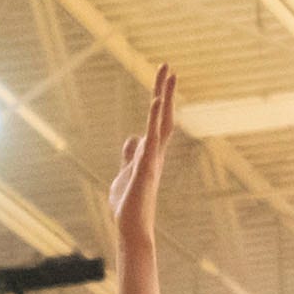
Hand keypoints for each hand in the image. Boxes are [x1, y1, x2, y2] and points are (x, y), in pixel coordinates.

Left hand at [105, 63, 175, 258]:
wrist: (131, 227)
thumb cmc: (129, 203)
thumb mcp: (126, 172)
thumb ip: (130, 155)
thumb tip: (132, 138)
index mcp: (150, 152)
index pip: (158, 120)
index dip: (161, 99)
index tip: (163, 77)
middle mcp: (155, 152)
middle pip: (164, 115)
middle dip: (165, 90)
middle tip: (168, 66)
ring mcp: (152, 158)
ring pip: (162, 122)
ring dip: (164, 97)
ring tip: (167, 74)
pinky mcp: (146, 166)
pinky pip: (153, 138)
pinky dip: (155, 119)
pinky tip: (157, 101)